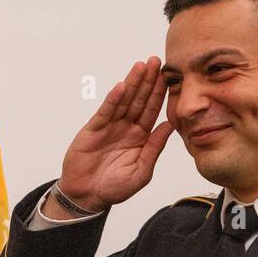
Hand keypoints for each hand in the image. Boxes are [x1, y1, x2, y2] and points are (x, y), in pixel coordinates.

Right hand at [54, 57, 174, 211]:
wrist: (87, 196)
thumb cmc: (114, 188)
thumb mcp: (141, 171)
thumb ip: (155, 148)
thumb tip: (170, 126)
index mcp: (141, 137)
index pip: (152, 110)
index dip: (160, 93)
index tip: (169, 76)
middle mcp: (126, 128)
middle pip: (139, 100)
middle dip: (148, 80)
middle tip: (157, 61)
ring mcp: (110, 127)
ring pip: (124, 101)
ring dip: (132, 83)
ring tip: (141, 66)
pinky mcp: (93, 129)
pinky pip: (105, 112)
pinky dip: (113, 99)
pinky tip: (122, 86)